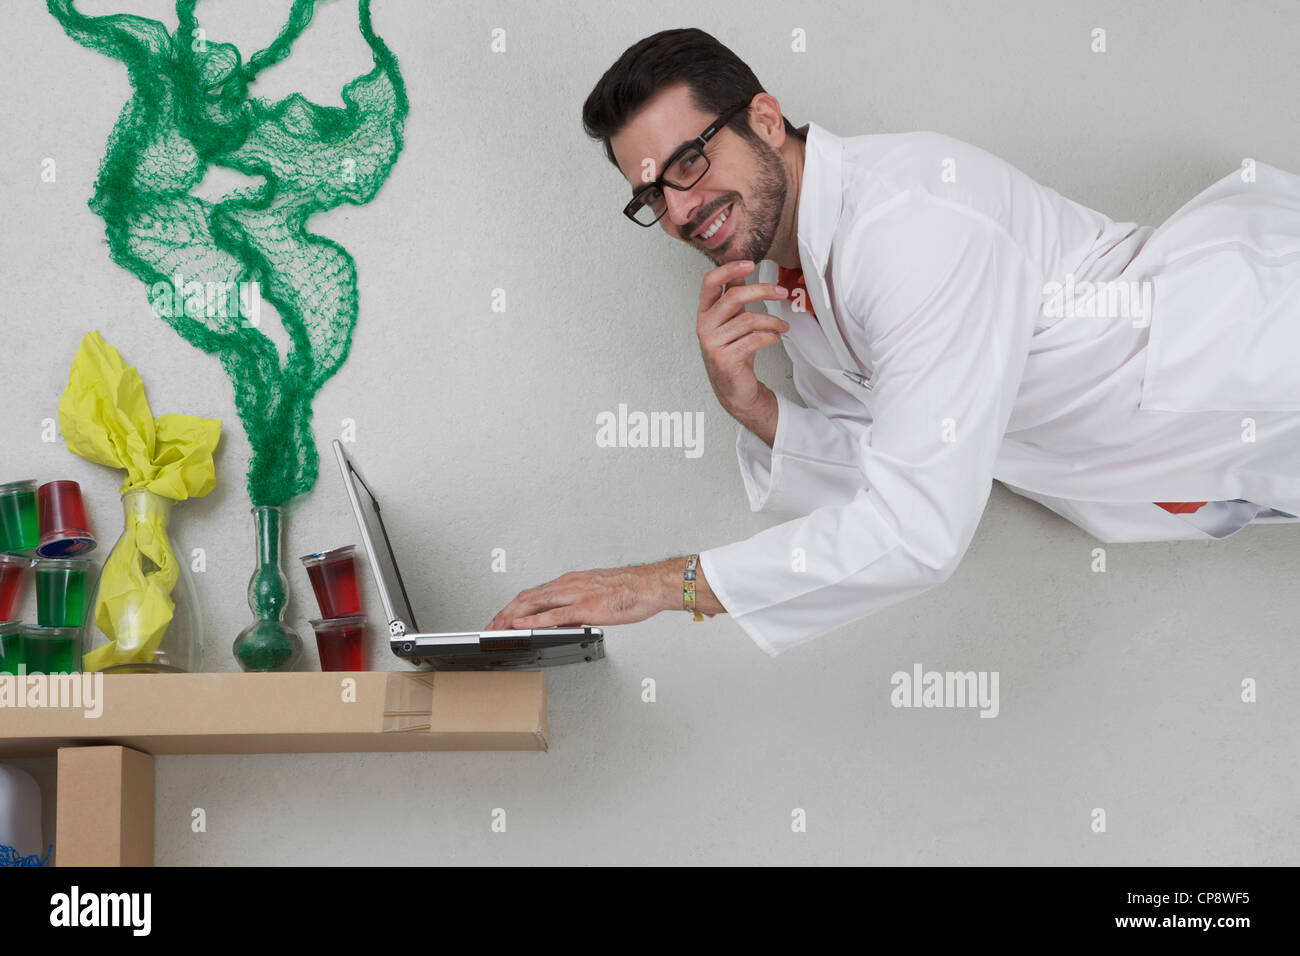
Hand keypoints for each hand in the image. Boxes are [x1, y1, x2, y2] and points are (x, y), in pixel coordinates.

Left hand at [485, 565, 669, 630]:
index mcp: (569, 582)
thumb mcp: (595, 592)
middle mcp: (568, 585)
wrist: (649, 585)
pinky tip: (521, 626)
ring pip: (534, 604)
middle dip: (504, 614)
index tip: (500, 619)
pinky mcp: (585, 607)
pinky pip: (554, 615)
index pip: (533, 593)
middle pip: (526, 598)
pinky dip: (533, 620)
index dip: (512, 607)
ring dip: (511, 617)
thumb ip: (575, 604)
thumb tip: (561, 619)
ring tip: (497, 628)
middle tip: (490, 628)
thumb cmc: (629, 590)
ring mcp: (575, 595)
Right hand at [697, 259, 790, 419]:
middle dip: (763, 291)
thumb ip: (734, 297)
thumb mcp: (733, 321)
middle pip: (734, 297)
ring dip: (772, 320)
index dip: (729, 269)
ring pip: (748, 320)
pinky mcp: (725, 359)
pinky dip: (770, 337)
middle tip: (782, 292)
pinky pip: (754, 340)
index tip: (751, 263)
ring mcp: (713, 343)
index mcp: (705, 312)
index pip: (710, 282)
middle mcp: (704, 326)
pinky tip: (776, 338)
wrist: (734, 389)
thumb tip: (742, 271)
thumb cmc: (734, 352)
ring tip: (783, 325)